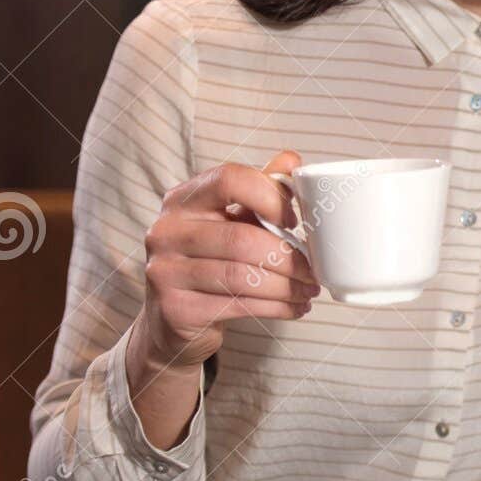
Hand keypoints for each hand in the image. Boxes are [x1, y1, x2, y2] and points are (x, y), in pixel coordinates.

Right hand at [127, 150, 319, 446]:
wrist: (171, 319)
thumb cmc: (208, 260)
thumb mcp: (230, 219)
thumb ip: (259, 189)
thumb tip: (292, 161)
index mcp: (182, 200)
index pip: (229, 179)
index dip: (270, 196)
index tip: (296, 219)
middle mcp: (167, 231)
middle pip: (242, 238)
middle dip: (289, 257)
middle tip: (315, 270)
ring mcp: (165, 271)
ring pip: (242, 275)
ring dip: (287, 286)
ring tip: (309, 291)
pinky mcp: (176, 309)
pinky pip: (238, 305)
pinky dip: (276, 307)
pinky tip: (294, 307)